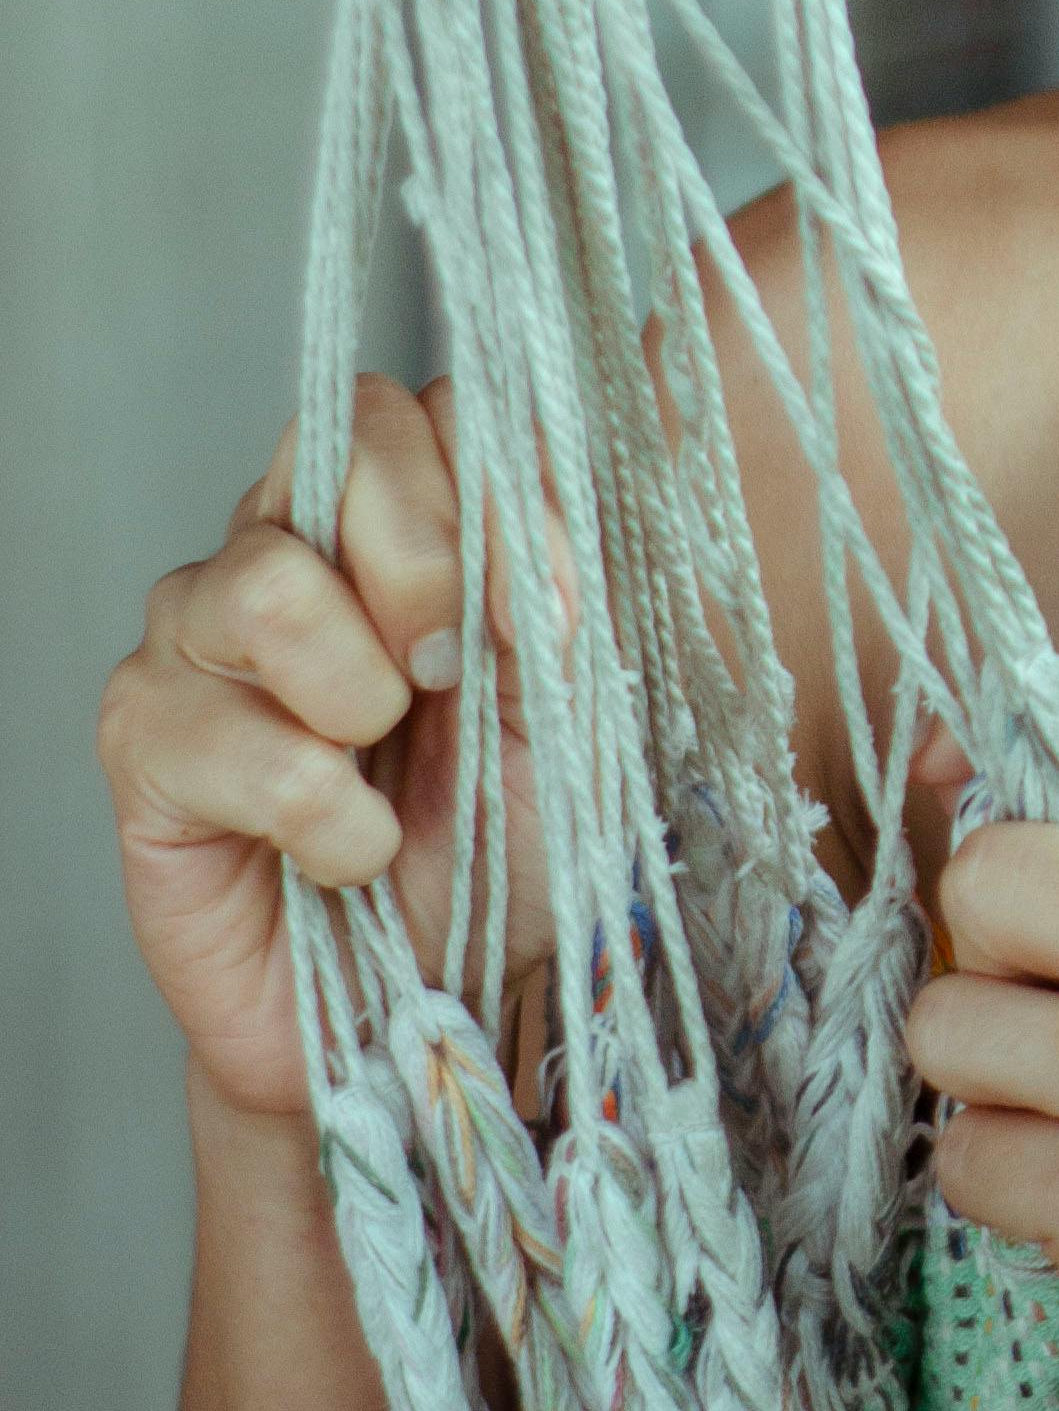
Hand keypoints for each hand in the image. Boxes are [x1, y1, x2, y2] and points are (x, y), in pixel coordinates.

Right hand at [98, 376, 555, 1126]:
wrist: (428, 1004)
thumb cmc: (493, 846)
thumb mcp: (566, 706)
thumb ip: (552, 585)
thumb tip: (550, 469)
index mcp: (383, 521)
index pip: (412, 406)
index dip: (481, 492)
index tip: (519, 611)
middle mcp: (277, 548)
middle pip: (341, 449)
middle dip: (429, 579)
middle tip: (445, 691)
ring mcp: (191, 636)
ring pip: (268, 584)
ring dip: (364, 704)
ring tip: (381, 778)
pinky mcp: (140, 741)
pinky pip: (242, 744)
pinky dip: (327, 821)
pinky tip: (341, 856)